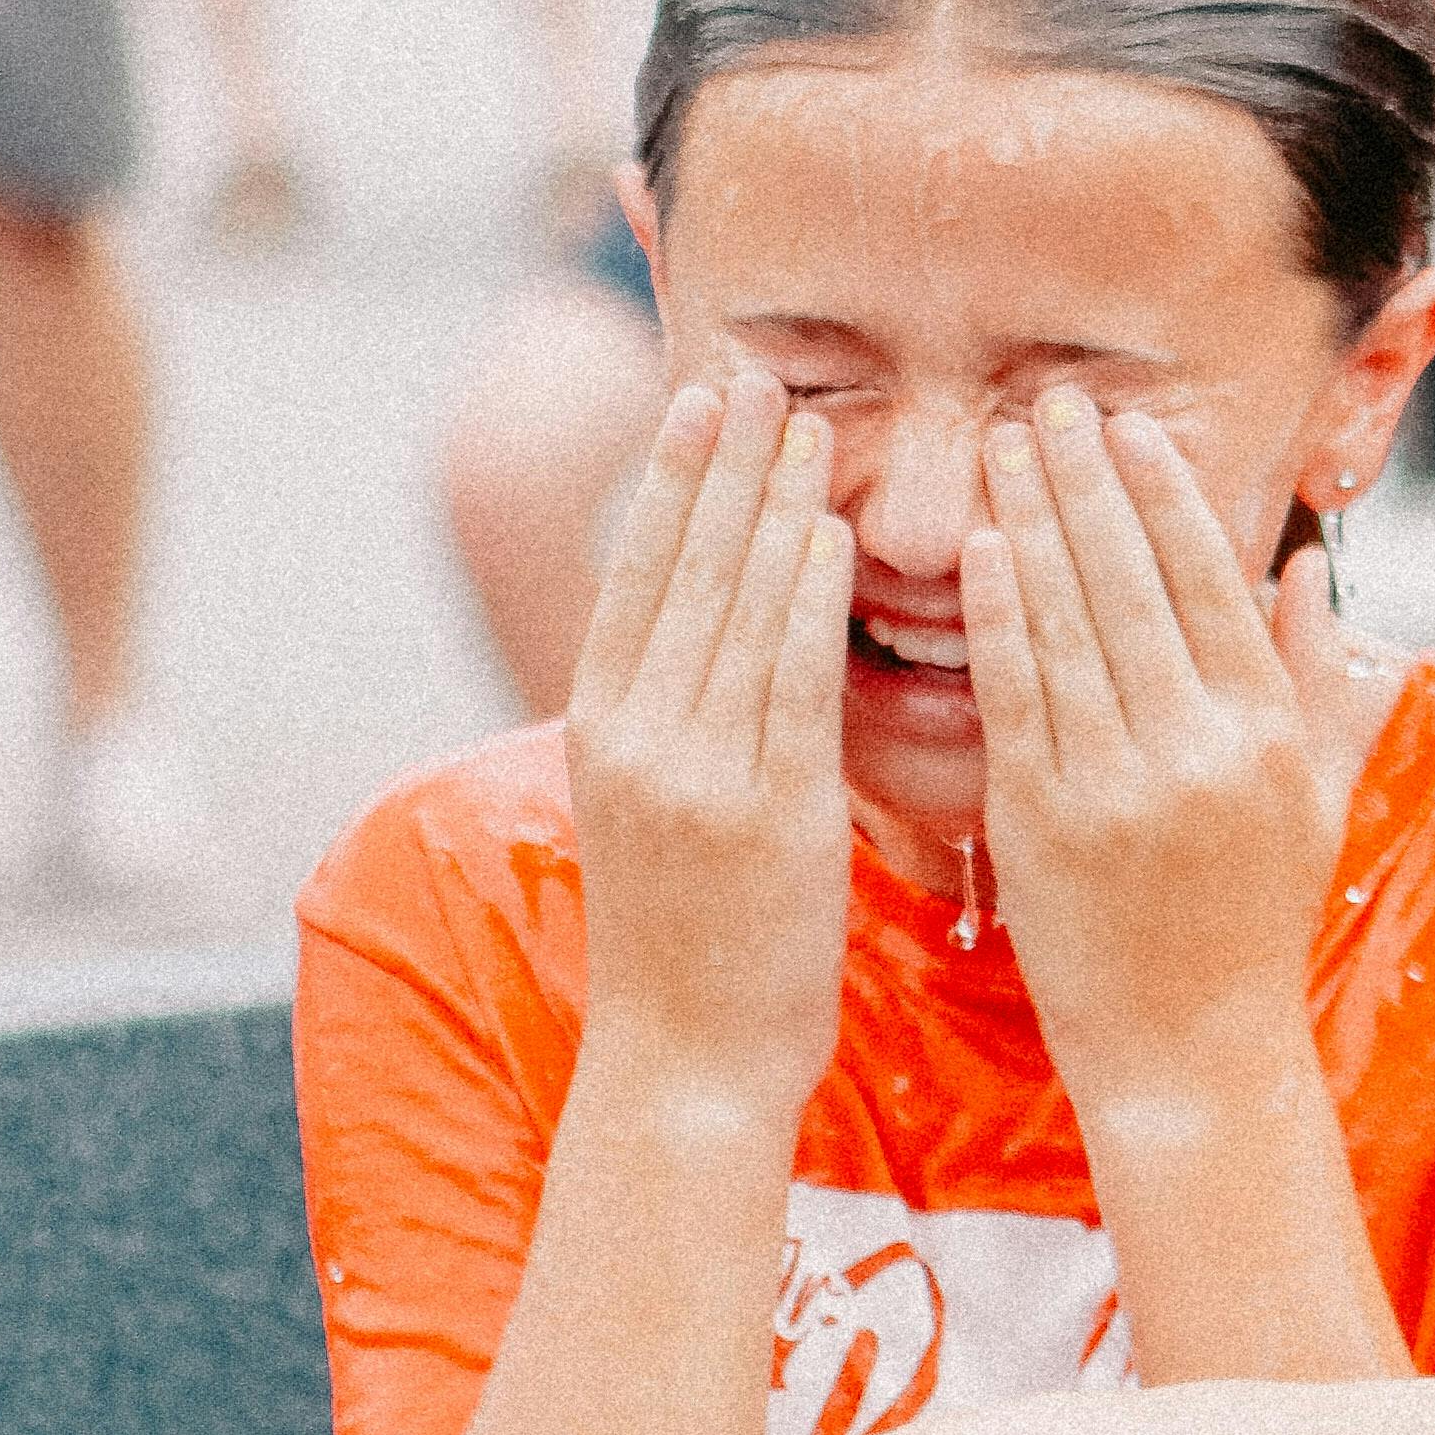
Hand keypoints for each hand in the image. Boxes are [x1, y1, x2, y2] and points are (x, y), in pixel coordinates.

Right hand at [563, 366, 852, 1120]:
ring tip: (807, 427)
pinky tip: (835, 538)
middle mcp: (635, 737)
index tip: (699, 396)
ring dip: (772, 508)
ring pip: (736, 611)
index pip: (634, 573)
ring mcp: (696, 775)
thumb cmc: (689, 939)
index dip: (669, 479)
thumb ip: (675, 713)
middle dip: (721, 464)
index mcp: (599, 729)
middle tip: (755, 372)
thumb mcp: (654, 808)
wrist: (686, 1062)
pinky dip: (810, 604)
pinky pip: (793, 686)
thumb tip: (711, 619)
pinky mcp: (768, 815)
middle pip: (680, 570)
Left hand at [969, 394, 1349, 1105]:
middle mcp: (1198, 749)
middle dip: (1088, 481)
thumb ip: (1320, 683)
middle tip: (1050, 402)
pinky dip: (998, 616)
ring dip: (1033, 522)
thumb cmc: (1254, 925)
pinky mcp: (1043, 826)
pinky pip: (1016, 698)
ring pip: (1069, 625)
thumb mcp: (1314, 802)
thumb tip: (1307, 572)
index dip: (1165, 494)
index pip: (1211, 582)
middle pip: (1133, 582)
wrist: (1190, 1056)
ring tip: (1003, 448)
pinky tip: (980, 550)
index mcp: (1267, 733)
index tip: (1129, 426)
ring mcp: (1116, 787)